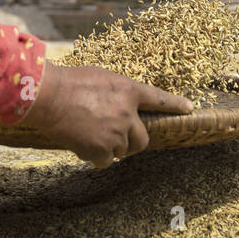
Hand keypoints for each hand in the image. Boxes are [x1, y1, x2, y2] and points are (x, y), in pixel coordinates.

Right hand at [18, 62, 192, 167]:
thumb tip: (116, 102)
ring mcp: (115, 133)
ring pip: (121, 151)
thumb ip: (114, 91)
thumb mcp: (99, 76)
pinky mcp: (100, 150)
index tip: (189, 109)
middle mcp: (127, 114)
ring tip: (89, 134)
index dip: (175, 105)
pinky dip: (94, 156)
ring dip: (109, 148)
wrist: (49, 96)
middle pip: (142, 140)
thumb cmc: (69, 81)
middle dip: (133, 143)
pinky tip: (81, 143)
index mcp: (128, 91)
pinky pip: (104, 161)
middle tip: (119, 140)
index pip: (159, 99)